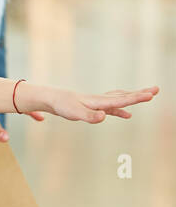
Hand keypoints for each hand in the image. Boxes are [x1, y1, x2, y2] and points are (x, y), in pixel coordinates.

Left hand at [29, 84, 157, 123]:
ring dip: (132, 98)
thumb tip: (104, 116)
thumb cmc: (62, 106)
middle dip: (140, 94)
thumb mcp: (75, 113)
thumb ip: (90, 116)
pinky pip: (112, 106)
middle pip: (124, 95)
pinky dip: (121, 109)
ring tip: (147, 96)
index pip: (122, 99)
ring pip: (119, 98)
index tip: (151, 94)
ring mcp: (97, 102)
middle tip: (156, 90)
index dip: (137, 98)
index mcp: (99, 102)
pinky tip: (126, 115)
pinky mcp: (93, 106)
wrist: (50, 98)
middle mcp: (100, 100)